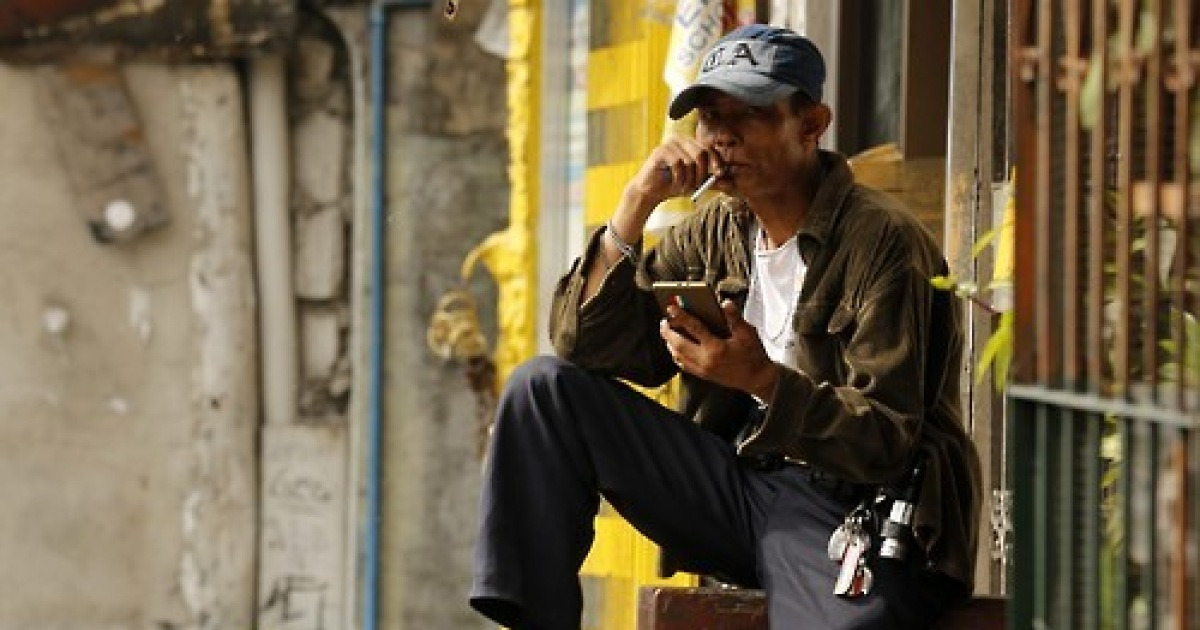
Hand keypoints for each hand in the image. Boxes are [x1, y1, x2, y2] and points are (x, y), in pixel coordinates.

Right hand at [624, 136, 724, 212]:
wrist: (650, 192)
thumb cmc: (673, 185)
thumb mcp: (695, 184)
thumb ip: (711, 182)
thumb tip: (729, 182)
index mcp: (689, 143)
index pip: (709, 148)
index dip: (716, 161)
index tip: (720, 174)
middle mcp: (679, 139)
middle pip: (701, 153)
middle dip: (702, 173)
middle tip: (698, 186)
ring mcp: (668, 143)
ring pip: (690, 161)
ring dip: (689, 179)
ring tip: (683, 187)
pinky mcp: (660, 151)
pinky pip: (677, 164)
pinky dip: (679, 178)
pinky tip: (675, 184)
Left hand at [660, 299, 779, 399]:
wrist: (758, 379)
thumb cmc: (753, 356)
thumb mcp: (747, 333)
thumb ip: (734, 318)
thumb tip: (725, 303)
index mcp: (716, 348)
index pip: (693, 329)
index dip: (681, 316)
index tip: (671, 308)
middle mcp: (706, 360)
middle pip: (678, 345)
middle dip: (668, 332)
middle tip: (664, 321)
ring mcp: (703, 370)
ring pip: (678, 356)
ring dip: (670, 343)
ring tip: (668, 332)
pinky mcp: (704, 375)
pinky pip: (684, 365)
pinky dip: (677, 355)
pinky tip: (676, 348)